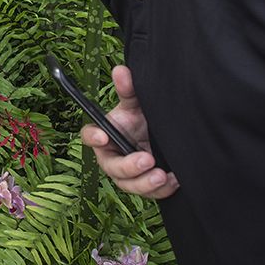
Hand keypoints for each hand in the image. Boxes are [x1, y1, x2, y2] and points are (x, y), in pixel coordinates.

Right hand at [80, 65, 178, 199]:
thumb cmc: (143, 119)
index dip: (93, 137)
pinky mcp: (144, 185)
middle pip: (111, 168)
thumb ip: (128, 89)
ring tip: (163, 176)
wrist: (164, 136)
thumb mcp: (137, 104)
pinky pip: (148, 194)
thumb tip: (121, 70)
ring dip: (145, 183)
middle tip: (147, 160)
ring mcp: (128, 174)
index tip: (104, 136)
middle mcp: (113, 156)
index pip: (90, 136)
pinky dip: (161, 190)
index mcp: (106, 135)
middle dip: (128, 167)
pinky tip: (174, 180)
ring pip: (129, 185)